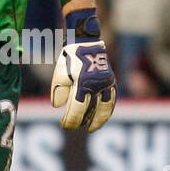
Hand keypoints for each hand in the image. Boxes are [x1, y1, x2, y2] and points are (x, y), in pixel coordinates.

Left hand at [51, 8, 116, 130]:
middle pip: (90, 111)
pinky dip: (108, 111)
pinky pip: (111, 101)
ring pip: (105, 108)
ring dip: (98, 120)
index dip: (70, 120)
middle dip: (81, 121)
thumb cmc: (70, 57)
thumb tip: (57, 106)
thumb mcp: (60, 71)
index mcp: (82, 83)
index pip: (76, 109)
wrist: (87, 42)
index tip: (64, 125)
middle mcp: (96, 85)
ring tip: (91, 128)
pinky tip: (102, 117)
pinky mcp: (111, 82)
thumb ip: (58, 90)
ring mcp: (106, 84)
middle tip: (75, 128)